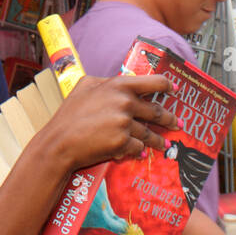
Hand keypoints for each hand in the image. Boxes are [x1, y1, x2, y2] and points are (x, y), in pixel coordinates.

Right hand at [36, 74, 174, 173]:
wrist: (59, 142)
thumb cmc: (69, 114)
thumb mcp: (85, 86)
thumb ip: (106, 82)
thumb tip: (122, 80)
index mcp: (119, 85)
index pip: (154, 82)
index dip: (167, 86)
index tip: (174, 90)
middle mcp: (125, 102)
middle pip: (156, 111)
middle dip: (169, 119)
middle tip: (177, 123)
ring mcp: (125, 123)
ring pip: (149, 133)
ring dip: (158, 140)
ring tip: (163, 144)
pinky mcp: (122, 142)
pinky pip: (138, 147)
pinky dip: (139, 151)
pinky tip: (141, 153)